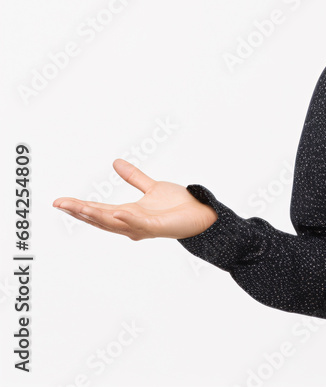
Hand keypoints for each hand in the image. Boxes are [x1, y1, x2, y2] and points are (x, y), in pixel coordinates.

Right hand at [52, 159, 217, 240]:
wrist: (201, 213)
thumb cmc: (178, 205)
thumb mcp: (152, 187)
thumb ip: (133, 177)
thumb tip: (115, 162)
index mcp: (128, 214)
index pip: (98, 210)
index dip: (79, 207)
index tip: (60, 201)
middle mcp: (131, 223)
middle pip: (100, 218)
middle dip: (79, 211)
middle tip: (60, 204)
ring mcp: (143, 227)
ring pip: (114, 222)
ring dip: (96, 215)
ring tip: (78, 207)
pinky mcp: (157, 227)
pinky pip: (139, 223)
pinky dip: (127, 218)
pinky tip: (116, 211)